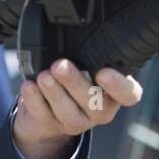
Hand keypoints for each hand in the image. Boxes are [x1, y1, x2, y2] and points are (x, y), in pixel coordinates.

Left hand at [12, 59, 142, 158]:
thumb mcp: (88, 65)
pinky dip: (34, 99)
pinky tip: (29, 85)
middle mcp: (100, 110)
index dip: (119, 86)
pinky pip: (43, 114)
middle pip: (92, 101)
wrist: (48, 109)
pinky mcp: (52, 126)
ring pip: (67, 111)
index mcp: (115, 93)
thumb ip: (91, 55)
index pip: (129, 94)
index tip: (104, 73)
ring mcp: (76, 122)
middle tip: (60, 65)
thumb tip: (80, 32)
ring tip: (43, 75)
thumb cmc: (74, 79)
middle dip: (74, 82)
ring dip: (54, 91)